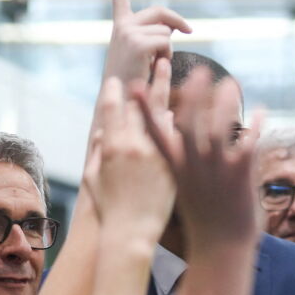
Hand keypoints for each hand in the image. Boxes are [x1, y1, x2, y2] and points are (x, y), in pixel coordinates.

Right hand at [87, 75, 176, 237]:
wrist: (133, 234)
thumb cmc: (110, 210)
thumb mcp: (94, 180)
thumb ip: (97, 153)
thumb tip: (100, 133)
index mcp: (112, 146)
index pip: (112, 108)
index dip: (115, 90)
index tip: (119, 79)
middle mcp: (135, 146)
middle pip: (144, 103)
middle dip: (151, 79)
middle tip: (160, 60)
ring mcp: (159, 155)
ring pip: (169, 114)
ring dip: (177, 92)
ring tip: (189, 78)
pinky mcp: (177, 166)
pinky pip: (186, 137)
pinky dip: (191, 120)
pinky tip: (201, 105)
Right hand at [102, 0, 191, 88]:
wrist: (119, 99)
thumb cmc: (133, 82)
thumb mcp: (140, 55)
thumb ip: (152, 37)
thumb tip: (173, 27)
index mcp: (120, 26)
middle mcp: (122, 26)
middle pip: (159, 12)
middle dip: (177, 21)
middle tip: (189, 30)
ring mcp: (128, 32)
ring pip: (166, 32)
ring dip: (169, 48)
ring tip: (155, 64)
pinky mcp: (136, 43)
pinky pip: (166, 42)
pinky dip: (167, 55)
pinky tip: (155, 66)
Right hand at [135, 69, 262, 248]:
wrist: (220, 250)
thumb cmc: (197, 226)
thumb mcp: (171, 196)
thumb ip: (164, 173)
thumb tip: (136, 153)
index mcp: (173, 169)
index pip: (154, 133)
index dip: (142, 108)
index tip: (134, 85)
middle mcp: (193, 164)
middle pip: (190, 119)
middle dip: (193, 91)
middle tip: (200, 70)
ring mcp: (217, 168)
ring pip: (220, 124)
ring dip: (226, 100)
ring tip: (231, 83)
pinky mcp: (240, 174)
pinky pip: (249, 140)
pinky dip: (255, 125)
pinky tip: (261, 113)